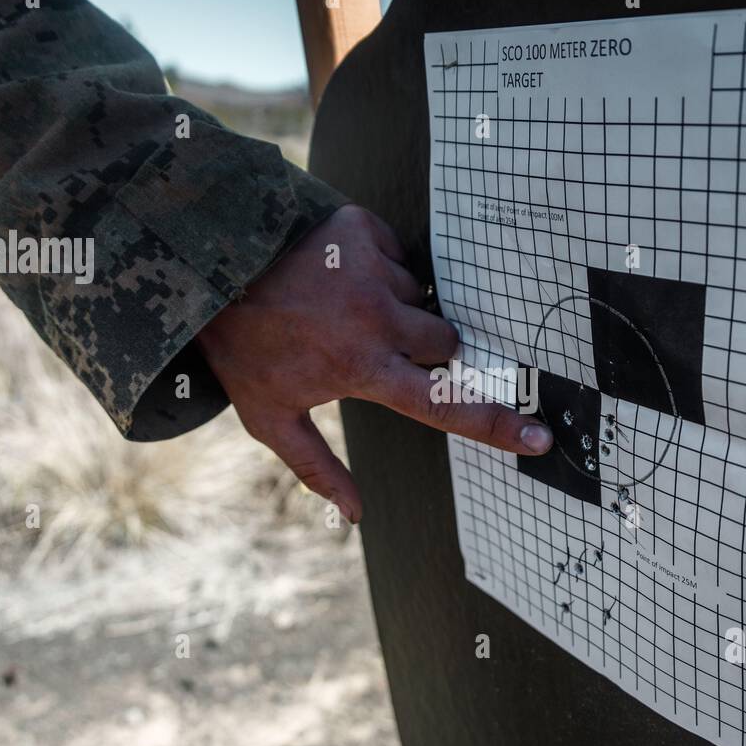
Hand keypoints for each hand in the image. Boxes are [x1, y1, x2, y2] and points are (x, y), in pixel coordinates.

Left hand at [196, 204, 552, 523]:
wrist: (205, 267)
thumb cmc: (243, 350)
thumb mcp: (269, 417)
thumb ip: (317, 468)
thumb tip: (355, 516)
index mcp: (362, 369)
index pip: (445, 406)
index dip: (496, 425)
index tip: (540, 437)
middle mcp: (376, 318)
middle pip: (447, 340)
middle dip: (426, 347)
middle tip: (377, 345)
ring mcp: (372, 269)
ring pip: (421, 296)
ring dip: (396, 304)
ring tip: (341, 305)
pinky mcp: (364, 229)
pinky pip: (398, 253)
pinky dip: (377, 265)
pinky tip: (335, 273)